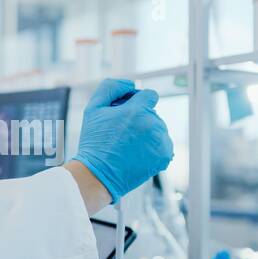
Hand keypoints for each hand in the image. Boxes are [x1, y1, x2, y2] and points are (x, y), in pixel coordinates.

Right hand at [71, 79, 173, 202]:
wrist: (97, 175)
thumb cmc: (94, 142)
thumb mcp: (93, 108)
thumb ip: (111, 87)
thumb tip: (132, 83)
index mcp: (137, 110)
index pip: (150, 95)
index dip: (138, 102)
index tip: (128, 113)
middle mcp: (152, 124)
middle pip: (153, 114)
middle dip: (140, 120)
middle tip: (123, 134)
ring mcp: (160, 142)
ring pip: (159, 130)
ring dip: (148, 135)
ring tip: (129, 146)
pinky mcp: (164, 157)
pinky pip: (164, 146)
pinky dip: (154, 149)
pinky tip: (138, 154)